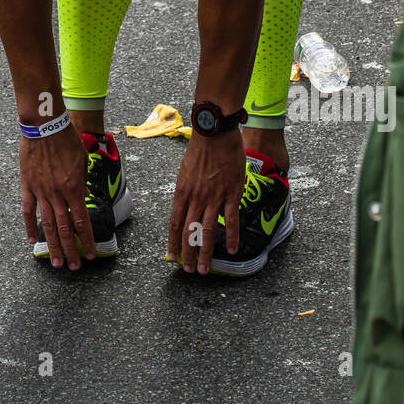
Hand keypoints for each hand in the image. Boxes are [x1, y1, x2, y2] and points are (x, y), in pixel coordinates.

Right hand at [20, 128, 96, 269]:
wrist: (45, 126)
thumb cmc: (67, 140)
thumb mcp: (82, 161)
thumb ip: (83, 182)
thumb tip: (85, 197)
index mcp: (74, 188)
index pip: (83, 222)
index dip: (88, 240)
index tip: (92, 254)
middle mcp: (58, 194)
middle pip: (66, 229)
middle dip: (72, 250)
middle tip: (75, 266)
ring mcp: (41, 192)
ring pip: (48, 225)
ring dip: (54, 245)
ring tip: (57, 262)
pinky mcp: (28, 186)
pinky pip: (28, 211)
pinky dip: (30, 227)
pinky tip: (32, 240)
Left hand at [167, 130, 245, 273]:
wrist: (214, 133)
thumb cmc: (200, 149)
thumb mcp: (185, 171)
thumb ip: (186, 191)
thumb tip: (186, 204)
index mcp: (182, 192)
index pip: (174, 223)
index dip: (172, 242)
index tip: (171, 257)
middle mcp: (195, 198)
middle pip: (188, 232)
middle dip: (188, 254)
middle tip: (189, 270)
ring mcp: (213, 197)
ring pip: (207, 231)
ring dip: (205, 253)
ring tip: (205, 269)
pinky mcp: (230, 194)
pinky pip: (230, 220)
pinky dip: (231, 237)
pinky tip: (233, 250)